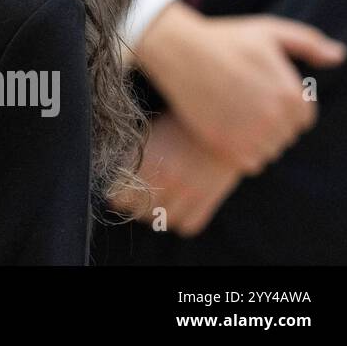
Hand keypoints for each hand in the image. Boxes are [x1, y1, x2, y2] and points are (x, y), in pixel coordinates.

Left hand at [108, 112, 241, 236]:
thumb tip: (120, 174)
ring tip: (157, 204)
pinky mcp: (209, 199)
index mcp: (146, 160)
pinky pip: (188, 225)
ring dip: (156, 216)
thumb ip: (136, 156)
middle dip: (134, 206)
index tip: (118, 191)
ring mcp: (188, 192)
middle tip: (136, 199)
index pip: (119, 195)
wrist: (229, 119)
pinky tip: (179, 208)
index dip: (117, 195)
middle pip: (138, 211)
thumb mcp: (153, 132)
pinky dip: (180, 221)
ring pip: (161, 221)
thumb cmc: (185, 122)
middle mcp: (165, 179)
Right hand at [134, 1, 345, 173]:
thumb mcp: (269, 31)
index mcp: (291, 94)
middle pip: (287, 135)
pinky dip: (243, 153)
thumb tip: (338, 55)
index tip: (262, 93)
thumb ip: (309, 43)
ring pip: (270, 151)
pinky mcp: (225, 147)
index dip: (285, 105)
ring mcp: (249, 135)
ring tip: (234, 116)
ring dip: (257, 139)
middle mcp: (275, 119)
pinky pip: (251, 164)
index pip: (304, 117)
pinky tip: (227, 130)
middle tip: (244, 102)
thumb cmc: (224, 39)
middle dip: (271, 123)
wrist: (178, 51)